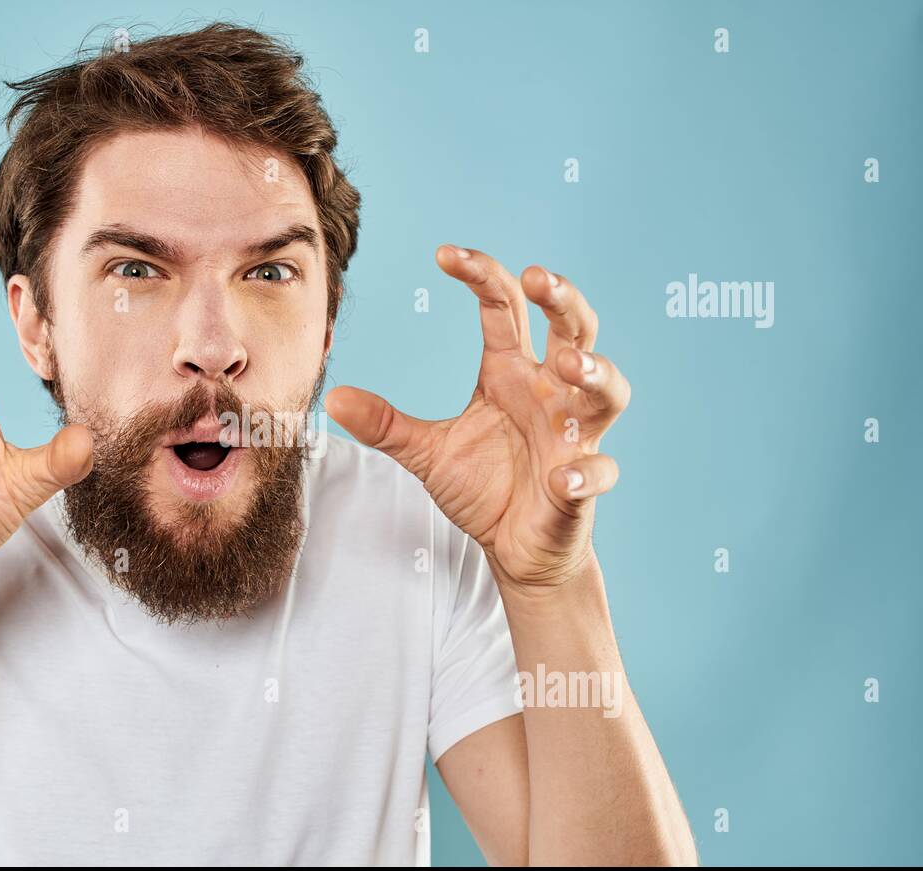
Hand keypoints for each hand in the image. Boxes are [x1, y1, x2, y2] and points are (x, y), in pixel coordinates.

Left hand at [326, 245, 630, 588]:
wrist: (516, 548)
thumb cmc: (484, 488)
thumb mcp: (426, 452)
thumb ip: (386, 424)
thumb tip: (333, 397)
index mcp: (511, 372)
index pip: (504, 308)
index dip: (481, 275)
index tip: (444, 254)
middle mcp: (549, 392)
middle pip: (574, 328)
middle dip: (562, 299)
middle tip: (538, 277)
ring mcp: (572, 436)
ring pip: (605, 392)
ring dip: (594, 372)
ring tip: (568, 363)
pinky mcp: (582, 483)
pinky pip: (598, 470)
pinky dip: (586, 472)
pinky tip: (563, 476)